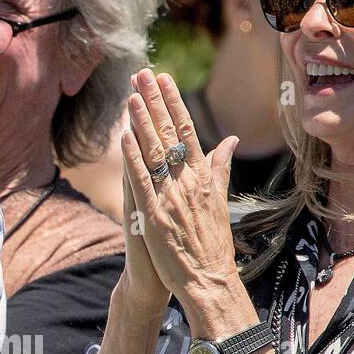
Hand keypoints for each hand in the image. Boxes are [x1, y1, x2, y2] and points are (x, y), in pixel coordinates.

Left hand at [122, 70, 243, 330]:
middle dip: (156, 102)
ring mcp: (171, 198)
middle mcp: (188, 183)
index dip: (174, 103)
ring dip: (142, 122)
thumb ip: (220, 168)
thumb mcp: (219, 199)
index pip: (187, 131)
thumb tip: (229, 141)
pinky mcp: (155, 216)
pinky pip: (143, 182)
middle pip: (170, 135)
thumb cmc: (212, 242)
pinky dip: (134, 159)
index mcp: (203, 177)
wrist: (208, 280)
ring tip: (132, 95)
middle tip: (143, 74)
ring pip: (155, 153)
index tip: (164, 79)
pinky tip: (125, 138)